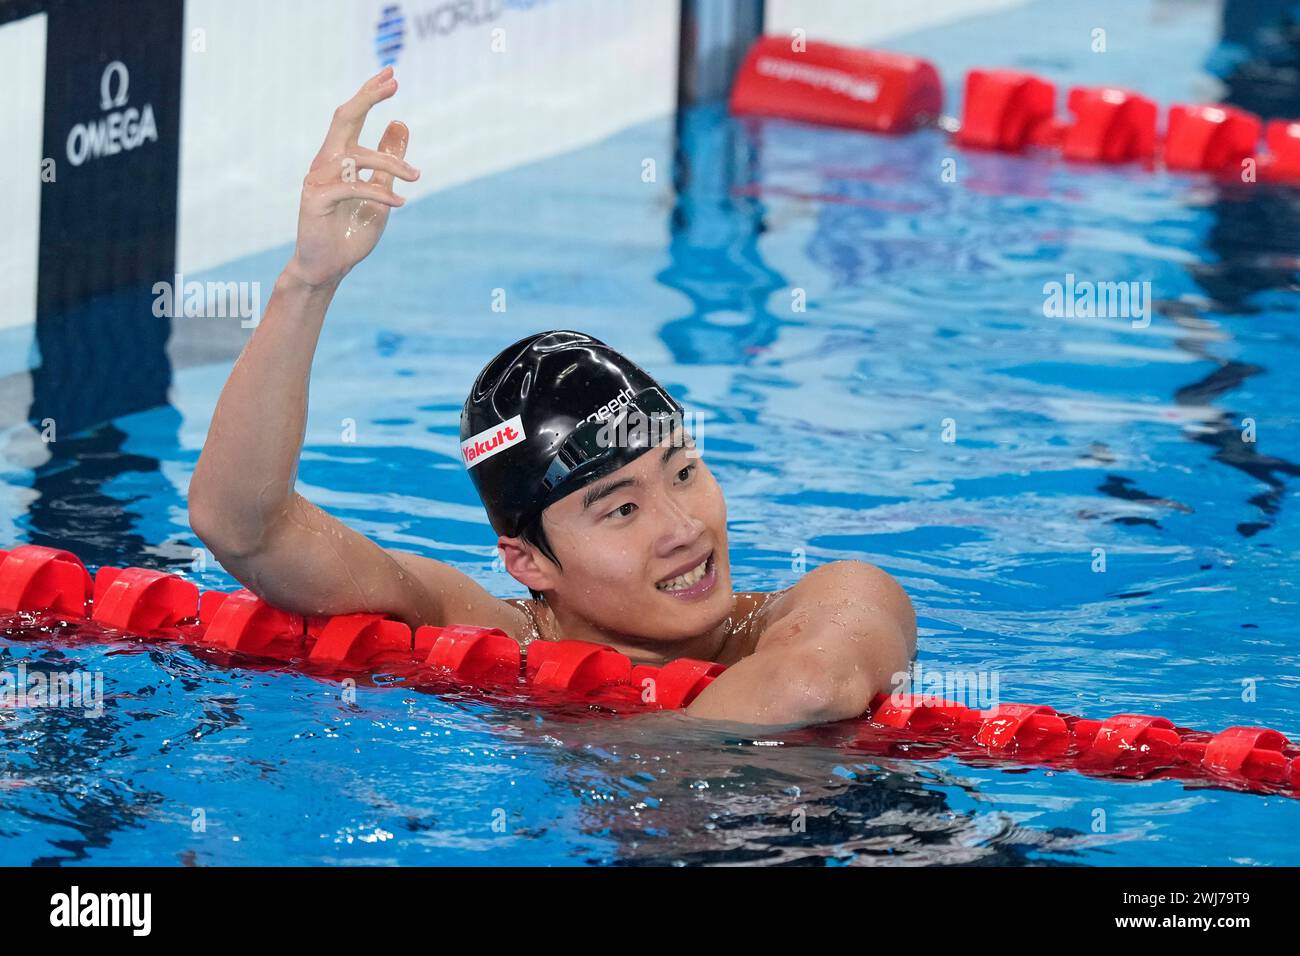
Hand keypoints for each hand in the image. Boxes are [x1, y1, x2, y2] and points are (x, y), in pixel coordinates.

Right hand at [286, 66, 420, 288]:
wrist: (329, 266)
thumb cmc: (351, 231)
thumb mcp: (380, 192)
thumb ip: (388, 161)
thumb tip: (400, 123)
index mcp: (339, 157)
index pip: (353, 118)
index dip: (369, 94)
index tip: (391, 75)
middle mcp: (325, 162)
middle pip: (343, 119)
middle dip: (367, 98)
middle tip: (393, 83)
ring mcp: (317, 179)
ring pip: (356, 156)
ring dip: (391, 163)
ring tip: (416, 176)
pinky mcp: (315, 199)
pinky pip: (353, 187)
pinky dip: (380, 193)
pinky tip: (401, 201)